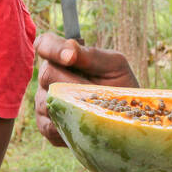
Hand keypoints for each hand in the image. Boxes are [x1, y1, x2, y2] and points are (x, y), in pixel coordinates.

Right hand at [34, 32, 137, 146]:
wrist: (127, 119)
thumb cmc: (121, 86)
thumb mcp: (114, 66)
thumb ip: (90, 55)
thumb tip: (69, 51)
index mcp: (63, 56)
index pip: (45, 43)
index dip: (52, 48)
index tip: (70, 58)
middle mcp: (48, 77)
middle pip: (46, 74)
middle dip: (72, 83)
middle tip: (96, 92)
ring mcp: (43, 101)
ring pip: (45, 102)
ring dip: (72, 106)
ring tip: (93, 110)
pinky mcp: (46, 126)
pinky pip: (49, 127)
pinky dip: (69, 126)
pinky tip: (84, 125)